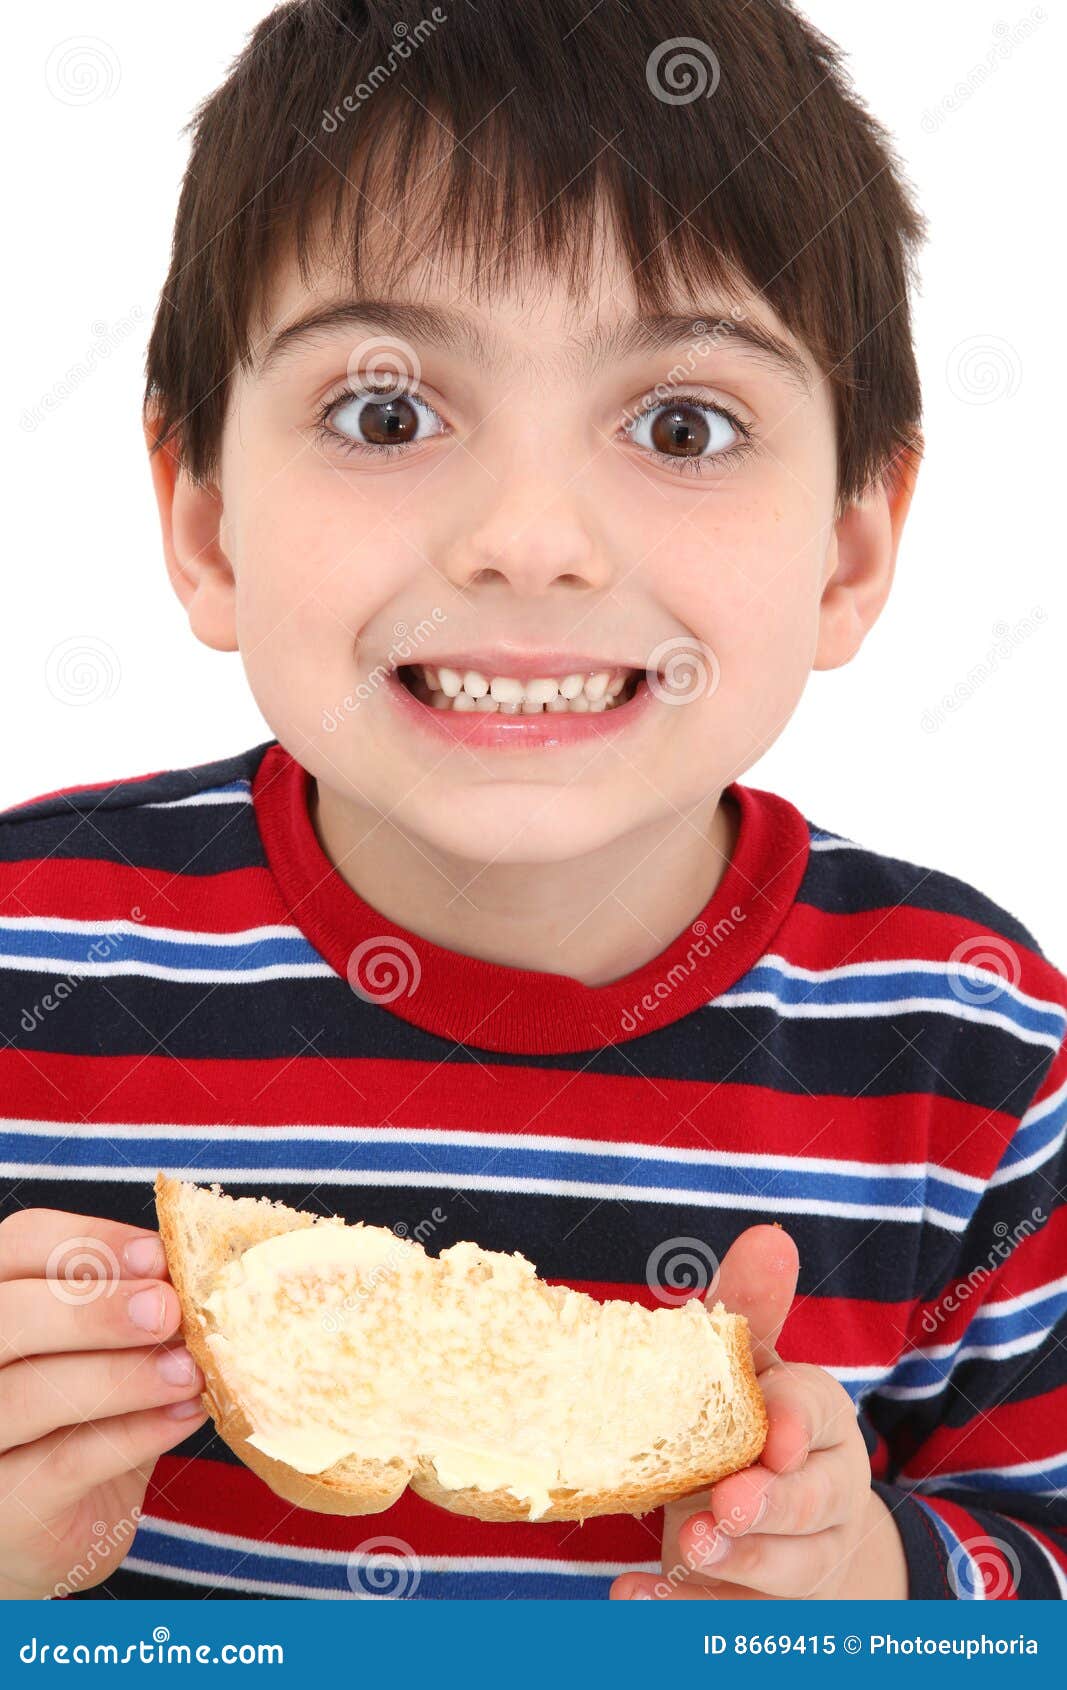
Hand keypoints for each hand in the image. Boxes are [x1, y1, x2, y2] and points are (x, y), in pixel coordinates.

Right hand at [0, 1208, 207, 1599]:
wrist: (51, 1526)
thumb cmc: (81, 1416)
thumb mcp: (104, 1349)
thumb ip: (137, 1307)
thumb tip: (197, 1273)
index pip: (21, 1243)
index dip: (90, 1241)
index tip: (160, 1256)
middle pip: (9, 1314)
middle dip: (95, 1308)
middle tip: (168, 1311)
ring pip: (34, 1392)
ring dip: (126, 1376)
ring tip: (192, 1370)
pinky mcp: (2, 1507)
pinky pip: (69, 1460)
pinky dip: (137, 1432)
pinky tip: (186, 1414)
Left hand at [610, 1225, 907, 1600]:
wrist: (787, 1523)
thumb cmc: (753, 1420)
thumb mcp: (752, 1364)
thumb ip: (751, 1307)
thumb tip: (769, 1236)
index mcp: (817, 1418)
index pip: (817, 1412)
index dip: (795, 1423)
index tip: (771, 1435)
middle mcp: (824, 1490)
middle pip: (812, 1501)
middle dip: (773, 1504)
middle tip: (728, 1504)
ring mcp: (799, 1556)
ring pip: (785, 1567)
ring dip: (738, 1559)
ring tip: (689, 1547)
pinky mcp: (758, 1603)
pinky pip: (728, 1613)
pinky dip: (679, 1609)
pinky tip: (631, 1595)